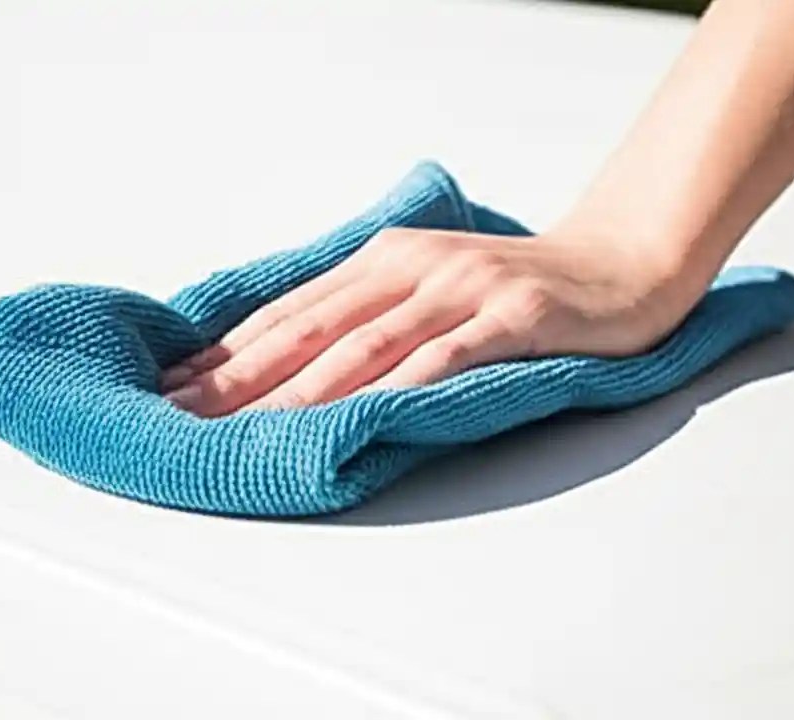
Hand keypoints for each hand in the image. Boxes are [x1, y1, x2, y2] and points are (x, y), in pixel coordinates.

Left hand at [161, 227, 700, 416]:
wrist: (619, 262)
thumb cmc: (513, 288)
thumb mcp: (426, 288)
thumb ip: (365, 316)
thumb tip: (288, 365)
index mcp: (380, 262)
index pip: (288, 312)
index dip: (226, 352)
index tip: (173, 387)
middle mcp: (410, 268)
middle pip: (309, 328)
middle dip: (239, 375)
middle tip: (182, 412)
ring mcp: (461, 288)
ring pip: (366, 344)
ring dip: (300, 389)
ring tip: (248, 426)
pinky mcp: (515, 315)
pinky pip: (448, 355)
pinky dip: (401, 386)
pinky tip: (361, 415)